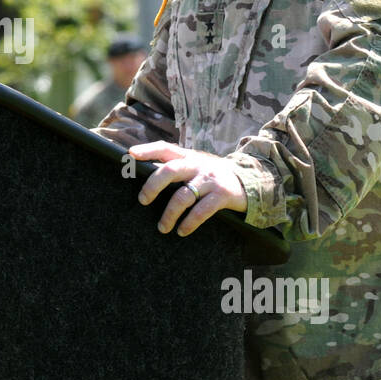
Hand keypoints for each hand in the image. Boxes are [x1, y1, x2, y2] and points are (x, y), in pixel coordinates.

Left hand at [130, 142, 247, 236]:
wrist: (250, 181)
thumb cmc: (212, 176)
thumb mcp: (196, 165)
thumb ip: (177, 167)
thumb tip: (146, 177)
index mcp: (188, 156)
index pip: (165, 148)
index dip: (147, 150)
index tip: (130, 154)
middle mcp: (198, 165)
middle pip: (170, 170)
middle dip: (153, 186)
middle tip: (143, 200)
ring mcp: (210, 180)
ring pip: (183, 196)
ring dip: (169, 214)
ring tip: (162, 227)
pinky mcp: (222, 195)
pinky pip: (201, 211)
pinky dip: (189, 223)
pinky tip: (181, 231)